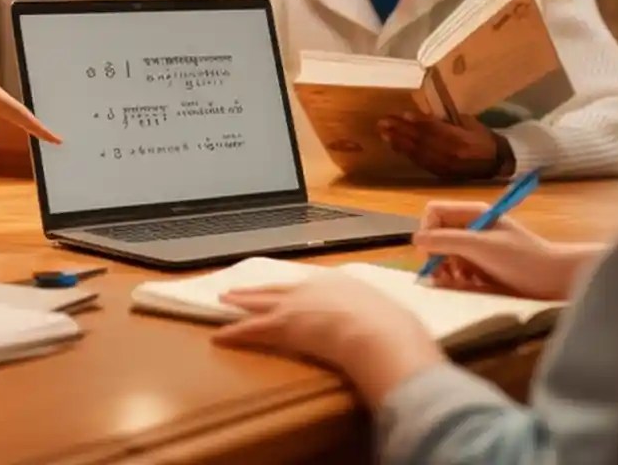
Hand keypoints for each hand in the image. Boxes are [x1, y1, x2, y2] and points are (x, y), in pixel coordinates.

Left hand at [212, 271, 443, 407]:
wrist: (379, 333)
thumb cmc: (394, 329)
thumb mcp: (392, 317)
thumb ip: (385, 321)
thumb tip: (396, 331)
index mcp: (343, 282)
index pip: (311, 284)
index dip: (297, 289)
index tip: (289, 291)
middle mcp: (315, 286)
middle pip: (280, 287)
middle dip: (260, 289)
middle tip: (241, 289)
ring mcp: (296, 304)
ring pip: (260, 302)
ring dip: (241, 303)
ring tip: (224, 302)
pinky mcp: (282, 325)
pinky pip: (251, 328)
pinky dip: (235, 332)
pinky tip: (220, 335)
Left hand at [378, 113, 503, 179]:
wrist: (495, 164)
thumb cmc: (482, 138)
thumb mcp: (470, 124)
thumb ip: (449, 120)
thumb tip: (427, 114)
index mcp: (460, 139)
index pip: (435, 128)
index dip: (418, 121)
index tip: (403, 114)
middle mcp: (450, 153)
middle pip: (422, 140)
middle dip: (400, 130)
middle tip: (383, 122)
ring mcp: (444, 165)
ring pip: (417, 152)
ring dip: (398, 142)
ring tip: (383, 133)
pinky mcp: (439, 172)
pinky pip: (419, 161)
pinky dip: (406, 152)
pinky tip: (394, 145)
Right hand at [413, 201, 598, 299]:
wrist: (555, 280)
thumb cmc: (522, 258)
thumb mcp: (481, 247)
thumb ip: (447, 240)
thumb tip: (416, 240)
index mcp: (473, 214)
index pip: (434, 212)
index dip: (428, 230)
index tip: (433, 252)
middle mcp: (472, 227)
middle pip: (436, 235)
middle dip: (436, 255)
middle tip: (443, 273)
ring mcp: (477, 247)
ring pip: (444, 254)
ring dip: (445, 269)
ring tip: (459, 282)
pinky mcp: (481, 266)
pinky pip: (456, 270)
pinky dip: (457, 279)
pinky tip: (469, 286)